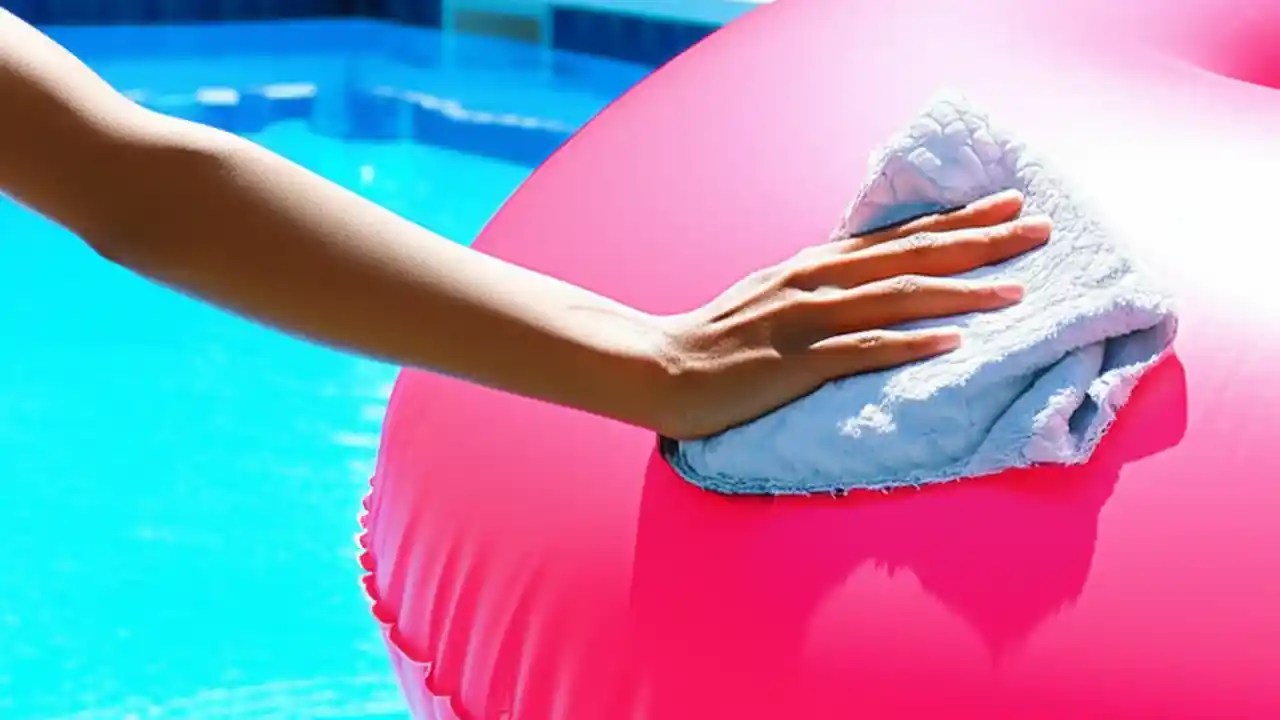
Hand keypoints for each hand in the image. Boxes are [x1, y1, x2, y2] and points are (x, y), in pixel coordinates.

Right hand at [652, 189, 1050, 439]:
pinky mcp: (795, 362)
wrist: (660, 367)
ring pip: (896, 297)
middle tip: (1037, 229)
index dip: (959, 220)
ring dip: (960, 292)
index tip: (1008, 204)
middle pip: (911, 256)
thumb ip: (826, 284)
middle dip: (980, 242)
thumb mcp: (776, 293)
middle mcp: (817, 280)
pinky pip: (862, 350)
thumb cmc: (722, 338)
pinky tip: (952, 342)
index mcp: (815, 264)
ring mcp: (806, 319)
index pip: (899, 236)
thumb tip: (876, 277)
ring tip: (1014, 288)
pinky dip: (910, 343)